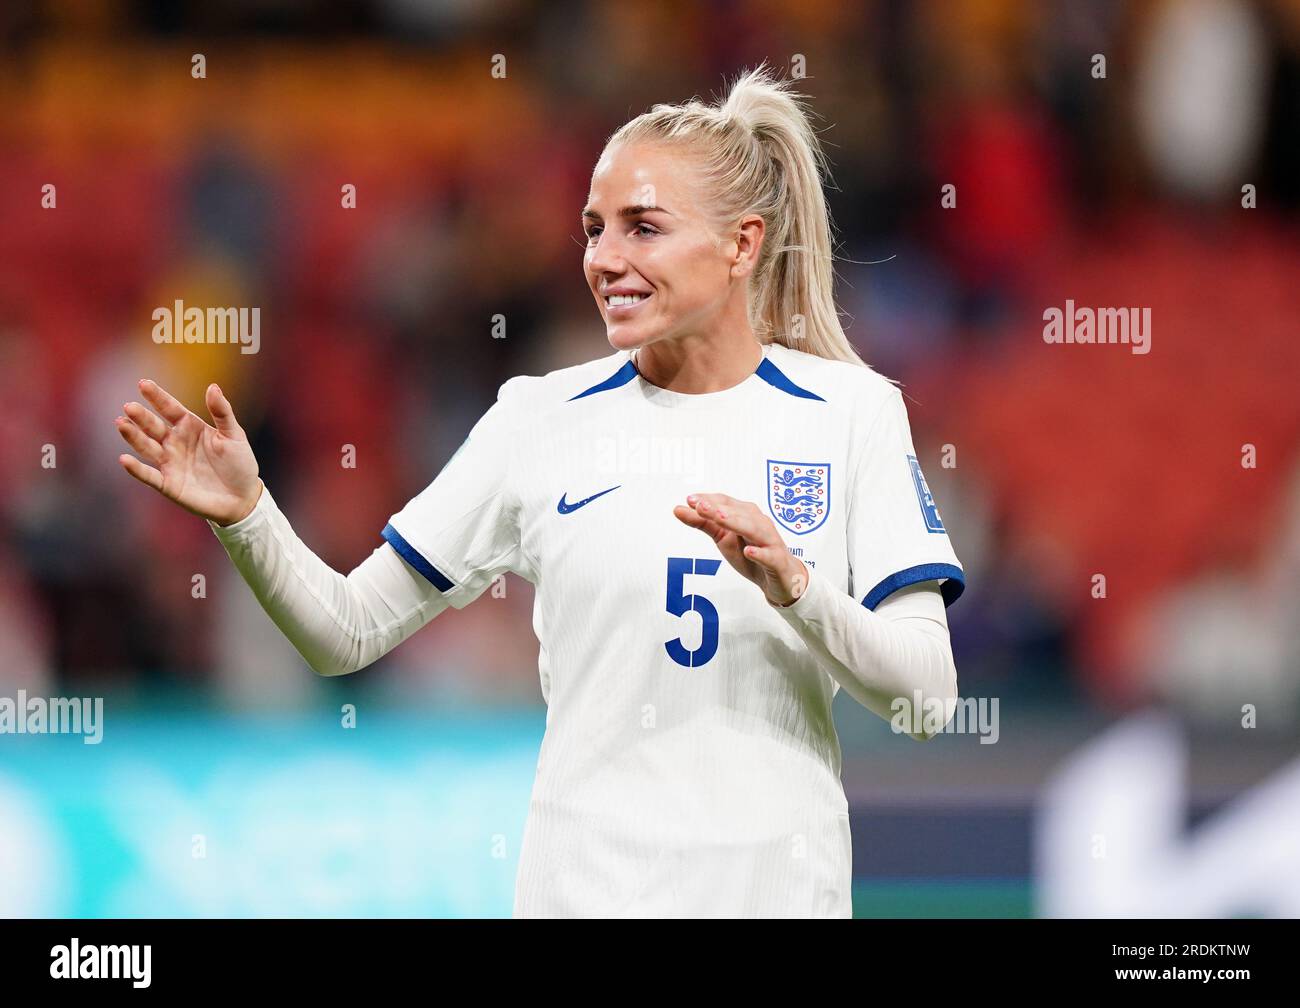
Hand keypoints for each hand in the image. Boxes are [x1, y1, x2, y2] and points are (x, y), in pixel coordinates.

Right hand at [115, 378, 262, 525]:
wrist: (242, 498)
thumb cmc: (239, 464)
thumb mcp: (234, 435)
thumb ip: (222, 412)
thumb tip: (213, 386)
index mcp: (190, 427)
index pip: (170, 408)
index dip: (157, 397)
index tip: (143, 383)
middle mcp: (175, 442)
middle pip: (154, 426)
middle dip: (141, 417)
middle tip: (129, 407)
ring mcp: (170, 463)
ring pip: (147, 447)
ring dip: (133, 436)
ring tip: (121, 423)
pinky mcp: (168, 484)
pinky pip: (149, 476)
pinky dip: (136, 469)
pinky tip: (124, 459)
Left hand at [672, 492, 808, 605]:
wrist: (779, 579)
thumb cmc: (752, 552)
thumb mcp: (723, 538)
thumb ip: (703, 523)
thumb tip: (679, 508)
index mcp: (745, 515)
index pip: (726, 503)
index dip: (709, 501)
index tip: (690, 500)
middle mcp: (759, 524)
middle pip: (739, 513)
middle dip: (719, 509)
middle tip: (700, 505)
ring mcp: (770, 542)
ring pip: (754, 529)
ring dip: (737, 522)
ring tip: (719, 518)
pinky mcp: (778, 561)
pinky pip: (769, 556)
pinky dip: (760, 553)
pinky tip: (748, 551)